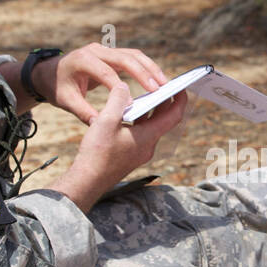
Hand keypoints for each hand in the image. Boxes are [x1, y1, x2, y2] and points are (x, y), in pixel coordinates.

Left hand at [33, 43, 167, 123]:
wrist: (50, 72)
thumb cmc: (58, 87)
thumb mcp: (66, 101)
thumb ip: (83, 112)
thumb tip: (101, 125)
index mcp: (82, 60)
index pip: (105, 72)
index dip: (120, 88)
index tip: (133, 104)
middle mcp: (95, 50)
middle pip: (125, 58)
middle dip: (144, 73)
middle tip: (159, 89)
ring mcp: (105, 50)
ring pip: (133, 55)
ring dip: (150, 69)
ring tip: (165, 84)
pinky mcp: (112, 54)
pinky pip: (133, 58)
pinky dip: (146, 68)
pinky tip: (157, 81)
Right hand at [50, 82, 185, 211]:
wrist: (87, 181)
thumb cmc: (97, 153)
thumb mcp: (106, 120)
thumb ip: (117, 100)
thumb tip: (123, 87)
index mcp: (148, 137)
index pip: (173, 116)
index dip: (179, 99)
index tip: (180, 87)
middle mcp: (148, 146)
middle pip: (162, 120)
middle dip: (162, 102)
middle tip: (159, 86)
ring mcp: (140, 152)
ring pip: (149, 127)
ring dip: (147, 111)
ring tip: (140, 96)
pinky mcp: (130, 156)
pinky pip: (139, 135)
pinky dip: (137, 122)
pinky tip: (124, 114)